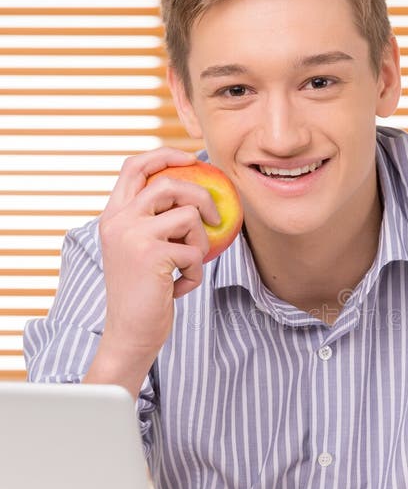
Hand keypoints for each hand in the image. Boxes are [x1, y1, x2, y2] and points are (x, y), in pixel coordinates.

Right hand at [97, 147, 219, 364]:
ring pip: (189, 216)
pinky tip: (179, 288)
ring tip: (187, 266)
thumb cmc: (143, 294)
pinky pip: (194, 252)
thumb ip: (154, 222)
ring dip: (199, 243)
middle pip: (170, 183)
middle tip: (215, 219)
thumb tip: (196, 195)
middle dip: (202, 198)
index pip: (134, 167)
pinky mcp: (151, 254)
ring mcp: (133, 235)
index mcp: (113, 216)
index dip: (164, 155)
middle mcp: (118, 220)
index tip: (191, 159)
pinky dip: (195, 272)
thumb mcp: (140, 250)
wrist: (129, 333)